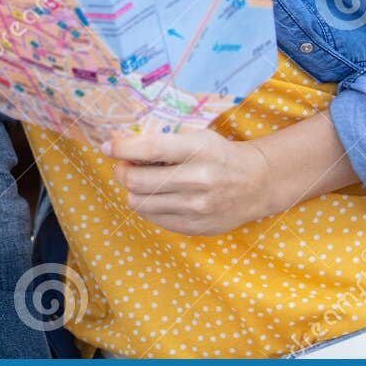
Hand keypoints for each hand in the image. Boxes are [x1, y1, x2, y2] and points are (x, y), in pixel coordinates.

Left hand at [105, 128, 276, 235]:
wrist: (257, 183)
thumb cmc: (220, 155)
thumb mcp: (197, 137)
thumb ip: (162, 142)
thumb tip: (119, 147)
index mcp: (199, 150)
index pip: (150, 149)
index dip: (122, 148)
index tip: (108, 146)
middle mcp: (198, 180)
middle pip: (136, 181)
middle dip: (122, 171)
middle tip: (124, 165)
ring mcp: (197, 208)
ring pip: (139, 203)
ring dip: (132, 190)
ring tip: (141, 181)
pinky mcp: (195, 227)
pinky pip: (153, 218)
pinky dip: (148, 206)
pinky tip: (158, 196)